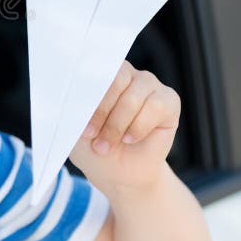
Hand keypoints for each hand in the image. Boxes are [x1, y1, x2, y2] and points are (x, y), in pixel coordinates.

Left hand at [68, 60, 179, 194]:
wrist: (119, 173)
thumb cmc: (94, 145)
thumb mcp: (75, 127)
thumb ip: (73, 107)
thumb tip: (72, 94)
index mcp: (99, 73)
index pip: (94, 67)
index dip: (86, 92)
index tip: (78, 114)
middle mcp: (126, 74)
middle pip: (115, 79)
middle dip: (101, 111)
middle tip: (92, 136)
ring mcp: (148, 85)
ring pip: (132, 97)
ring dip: (117, 125)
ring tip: (107, 144)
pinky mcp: (169, 100)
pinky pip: (155, 106)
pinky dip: (139, 127)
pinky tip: (130, 139)